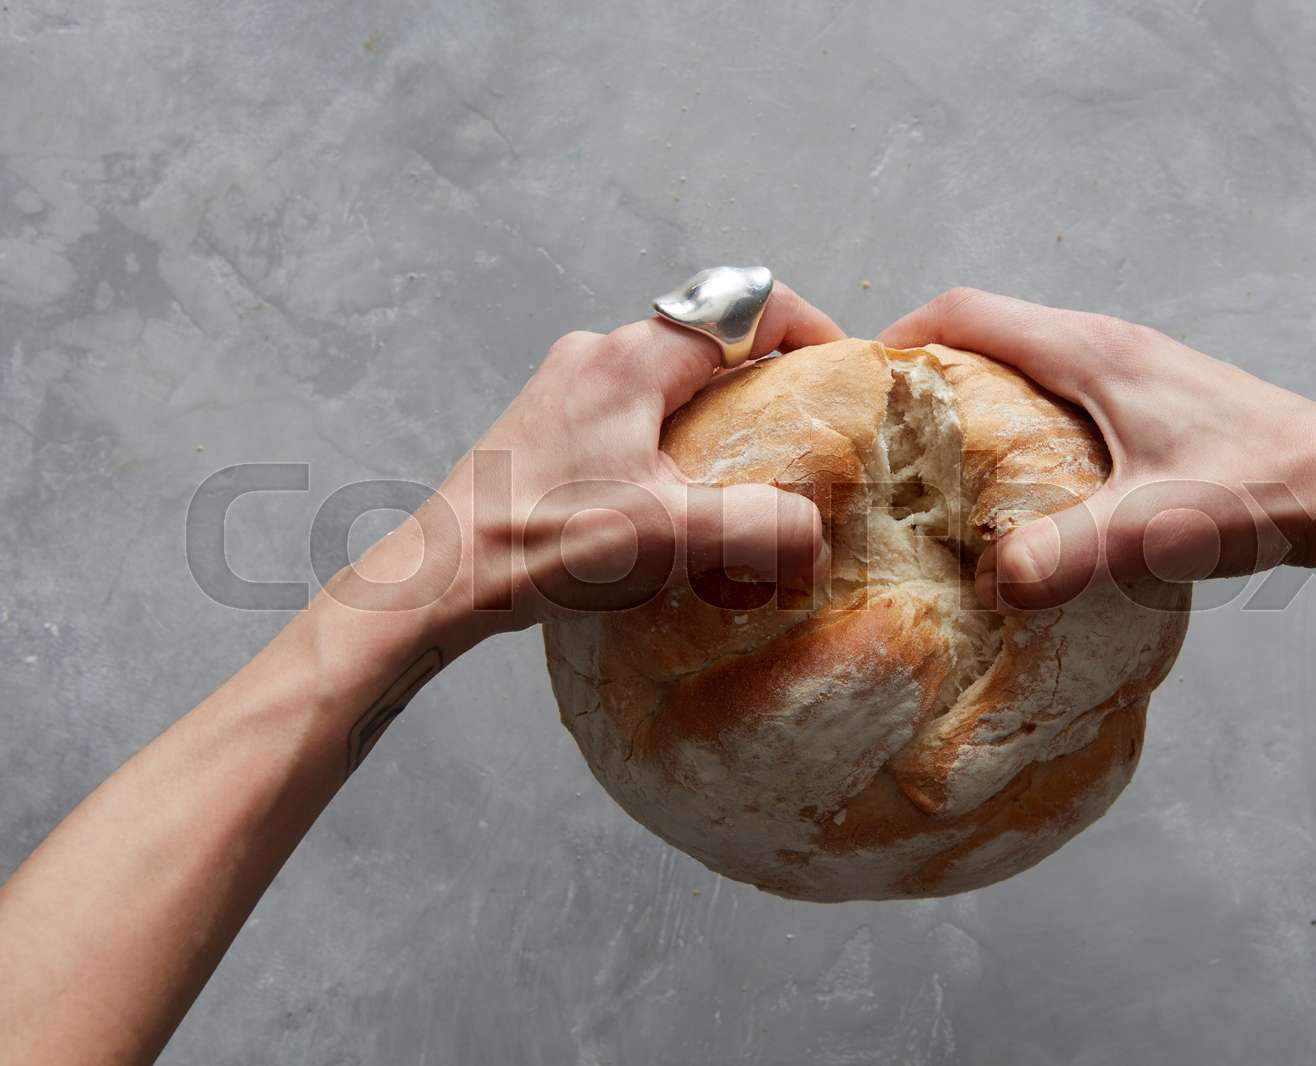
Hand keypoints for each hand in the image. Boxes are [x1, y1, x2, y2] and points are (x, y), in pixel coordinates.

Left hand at [347, 284, 843, 648]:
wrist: (438, 579)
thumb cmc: (543, 547)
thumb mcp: (671, 539)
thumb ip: (763, 528)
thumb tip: (818, 537)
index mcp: (633, 359)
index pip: (749, 305)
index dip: (810, 330)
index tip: (842, 375)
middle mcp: (596, 352)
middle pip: (710, 336)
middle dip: (766, 374)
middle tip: (801, 433)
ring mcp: (564, 383)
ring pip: (668, 372)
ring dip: (715, 407)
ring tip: (741, 471)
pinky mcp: (543, 420)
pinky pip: (631, 404)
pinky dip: (670, 431)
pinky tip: (671, 492)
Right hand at [879, 288, 1315, 610]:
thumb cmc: (1257, 492)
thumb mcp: (1152, 529)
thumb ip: (1064, 555)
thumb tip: (986, 582)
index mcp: (1092, 351)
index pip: (970, 311)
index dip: (903, 335)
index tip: (858, 380)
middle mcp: (1109, 345)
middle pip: (993, 331)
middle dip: (931, 369)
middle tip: (887, 432)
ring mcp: (1137, 371)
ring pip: (1031, 363)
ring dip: (979, 394)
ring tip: (940, 460)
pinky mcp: (1158, 402)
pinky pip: (1065, 392)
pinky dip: (1024, 418)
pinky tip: (1025, 482)